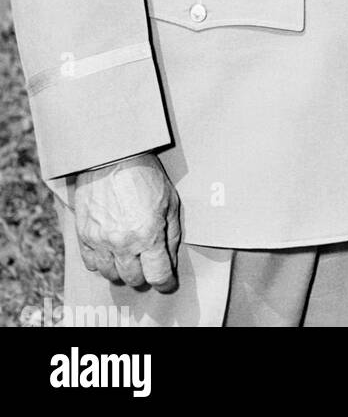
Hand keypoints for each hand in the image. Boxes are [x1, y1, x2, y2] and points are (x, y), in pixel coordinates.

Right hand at [71, 151, 181, 290]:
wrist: (112, 156)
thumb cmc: (146, 176)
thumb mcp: (170, 201)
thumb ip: (171, 234)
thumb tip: (169, 260)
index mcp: (148, 235)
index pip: (158, 276)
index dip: (165, 282)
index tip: (167, 282)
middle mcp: (123, 243)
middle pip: (134, 279)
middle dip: (145, 274)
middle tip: (148, 263)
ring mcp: (101, 241)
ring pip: (112, 275)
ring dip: (123, 270)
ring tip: (130, 255)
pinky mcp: (84, 236)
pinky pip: (92, 264)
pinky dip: (102, 262)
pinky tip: (111, 250)